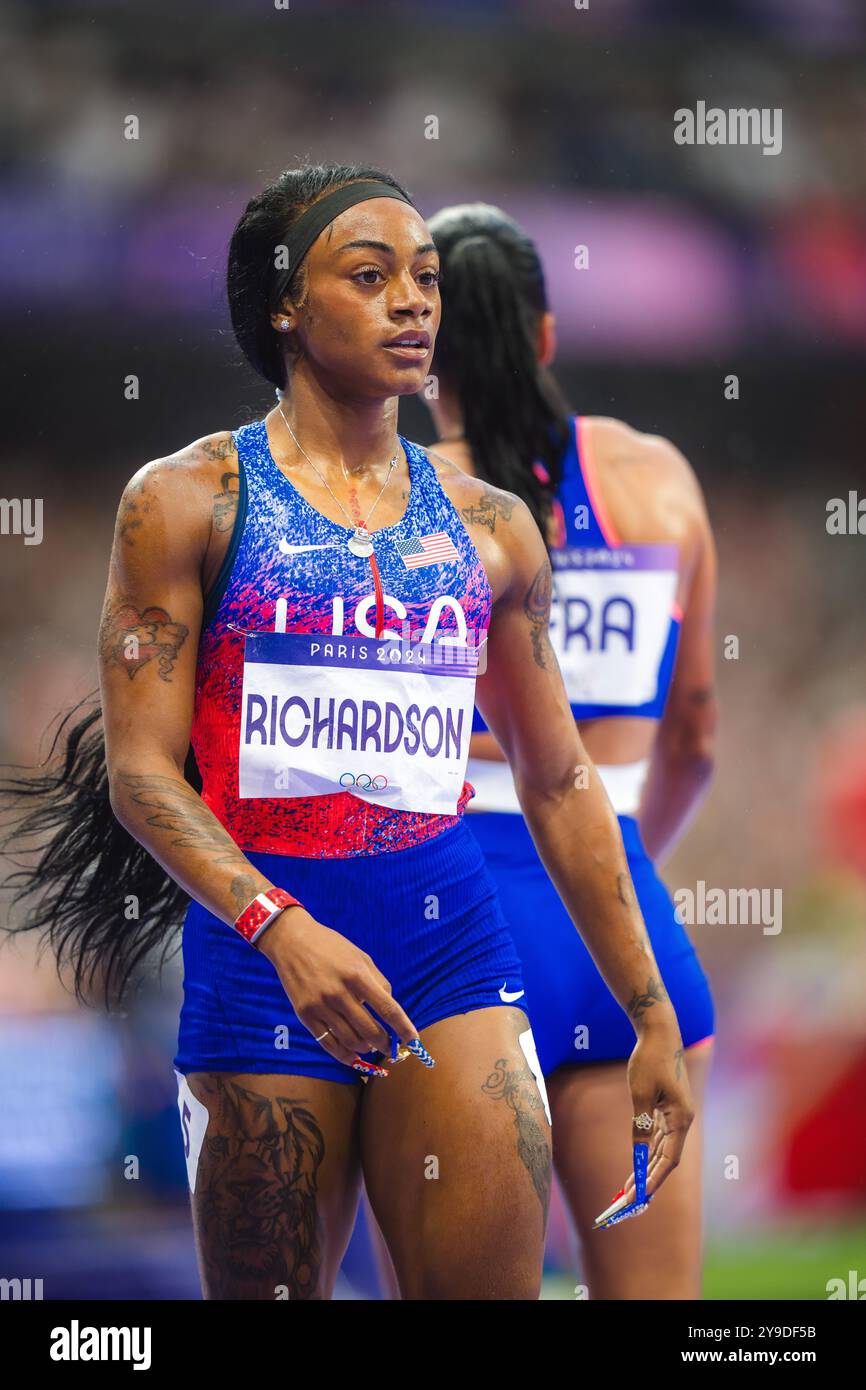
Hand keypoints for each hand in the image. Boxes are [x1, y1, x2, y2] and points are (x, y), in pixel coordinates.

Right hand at [256, 906, 418, 1070]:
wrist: (292, 941)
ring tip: (371, 1046)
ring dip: (366, 1048)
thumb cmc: (331, 947)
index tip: (413, 1040)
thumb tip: (389, 1008)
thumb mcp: (361, 957)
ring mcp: (320, 1005)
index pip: (387, 1008)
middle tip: (390, 1047)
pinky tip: (353, 1057)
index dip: (403, 1028)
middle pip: (370, 1030)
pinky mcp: (305, 1015)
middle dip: (385, 1043)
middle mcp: (339, 993)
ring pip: (350, 1040)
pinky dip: (344, 1055)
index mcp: (357, 976)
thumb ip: (378, 982)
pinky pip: (328, 1043)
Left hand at [607, 1015, 694, 1213]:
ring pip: (662, 1151)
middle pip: (665, 1160)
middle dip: (647, 1183)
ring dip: (646, 1171)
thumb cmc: (649, 1058)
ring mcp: (676, 1115)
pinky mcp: (668, 1108)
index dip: (653, 1182)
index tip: (637, 1199)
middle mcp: (682, 1120)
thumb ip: (640, 1126)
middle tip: (626, 1203)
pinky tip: (637, 1165)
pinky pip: (659, 1138)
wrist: (658, 1030)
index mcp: (681, 1118)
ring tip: (627, 1192)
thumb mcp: (640, 1093)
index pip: (669, 1161)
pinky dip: (648, 1152)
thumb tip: (638, 1156)